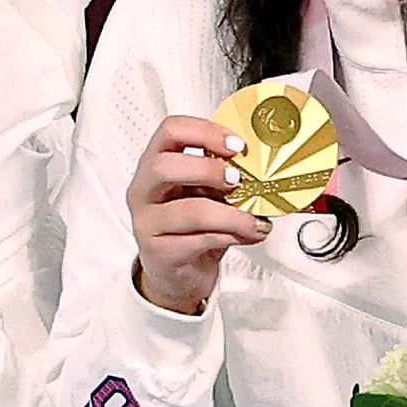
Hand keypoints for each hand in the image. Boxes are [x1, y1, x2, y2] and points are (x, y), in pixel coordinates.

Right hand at [125, 112, 266, 316]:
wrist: (178, 274)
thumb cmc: (192, 228)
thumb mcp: (205, 194)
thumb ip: (222, 178)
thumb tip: (262, 169)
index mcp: (155, 165)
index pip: (170, 131)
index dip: (205, 132)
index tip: (236, 145)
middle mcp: (144, 191)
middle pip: (164, 166)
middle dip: (209, 169)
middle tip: (238, 180)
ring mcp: (148, 223)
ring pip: (190, 211)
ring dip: (231, 214)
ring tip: (254, 220)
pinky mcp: (161, 252)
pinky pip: (199, 240)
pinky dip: (231, 236)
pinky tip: (247, 235)